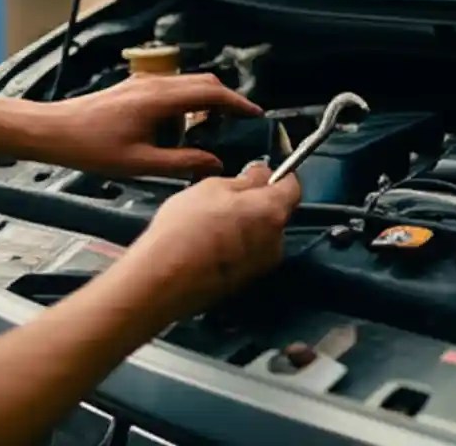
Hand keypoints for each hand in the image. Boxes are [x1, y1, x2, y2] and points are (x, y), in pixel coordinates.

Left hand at [30, 74, 261, 176]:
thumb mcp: (140, 162)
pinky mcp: (135, 88)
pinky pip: (172, 89)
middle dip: (226, 100)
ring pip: (188, 85)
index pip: (212, 93)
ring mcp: (144, 83)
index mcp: (160, 99)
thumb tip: (213, 163)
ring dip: (205, 103)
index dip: (238, 103)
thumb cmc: (90, 146)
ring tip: (208, 131)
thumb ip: (182, 162)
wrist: (52, 130)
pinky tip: (180, 128)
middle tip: (239, 122)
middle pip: (204, 82)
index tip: (255, 114)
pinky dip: (187, 103)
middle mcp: (155, 84)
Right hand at [118, 162, 300, 319]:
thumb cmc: (186, 226)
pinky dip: (236, 247)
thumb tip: (264, 174)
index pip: (293, 187)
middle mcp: (277, 242)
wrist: (162, 280)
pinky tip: (209, 245)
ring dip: (247, 226)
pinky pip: (248, 256)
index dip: (280, 175)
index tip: (260, 172)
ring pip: (262, 236)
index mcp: (272, 212)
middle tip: (226, 198)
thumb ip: (246, 180)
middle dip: (259, 203)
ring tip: (212, 224)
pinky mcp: (245, 283)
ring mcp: (262, 266)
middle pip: (277, 213)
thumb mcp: (213, 188)